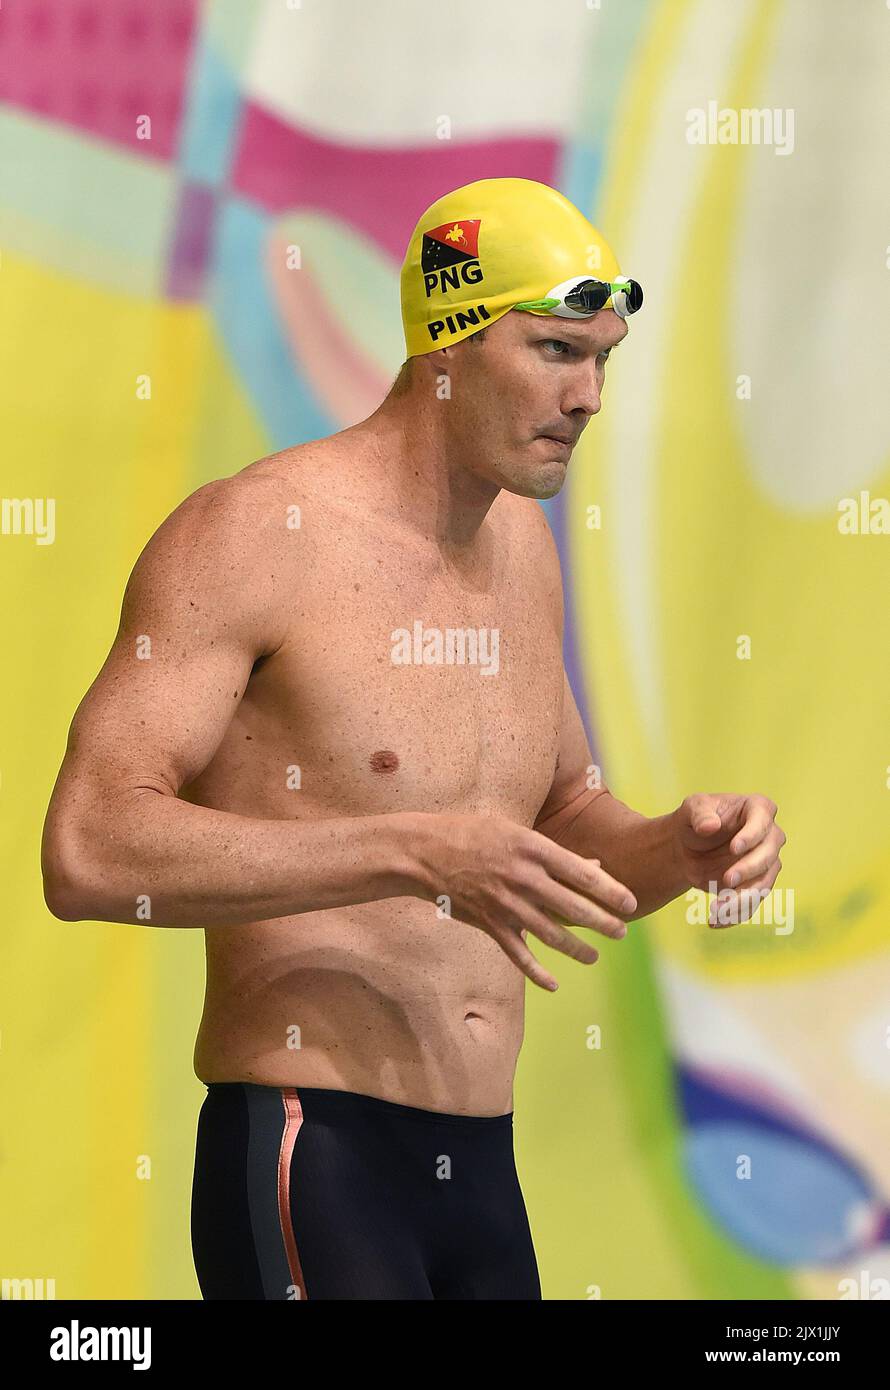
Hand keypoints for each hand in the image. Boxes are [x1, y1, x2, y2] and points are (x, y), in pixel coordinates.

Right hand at [411, 813, 637, 990]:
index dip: (611, 890)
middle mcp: (523, 877)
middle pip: (573, 906)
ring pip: (551, 934)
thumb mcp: (515, 831)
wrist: (425, 852)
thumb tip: (593, 867)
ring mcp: (505, 903)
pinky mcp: (489, 923)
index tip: (631, 903)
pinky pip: (518, 954)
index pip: (582, 873)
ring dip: (577, 948)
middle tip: (622, 932)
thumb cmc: (474, 833)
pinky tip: (554, 983)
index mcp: (532, 848)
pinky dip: (537, 972)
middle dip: (603, 923)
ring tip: (594, 955)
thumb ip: (554, 852)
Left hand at [672, 793, 785, 926]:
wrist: (686, 847)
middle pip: (769, 856)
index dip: (752, 836)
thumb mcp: (691, 809)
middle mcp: (768, 836)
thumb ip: (700, 814)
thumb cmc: (693, 820)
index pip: (763, 820)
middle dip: (749, 870)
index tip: (734, 848)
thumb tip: (710, 826)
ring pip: (764, 884)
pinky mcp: (756, 885)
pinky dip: (735, 915)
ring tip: (717, 909)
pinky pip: (752, 903)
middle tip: (726, 880)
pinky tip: (715, 921)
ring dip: (742, 898)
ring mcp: (765, 863)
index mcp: (757, 809)